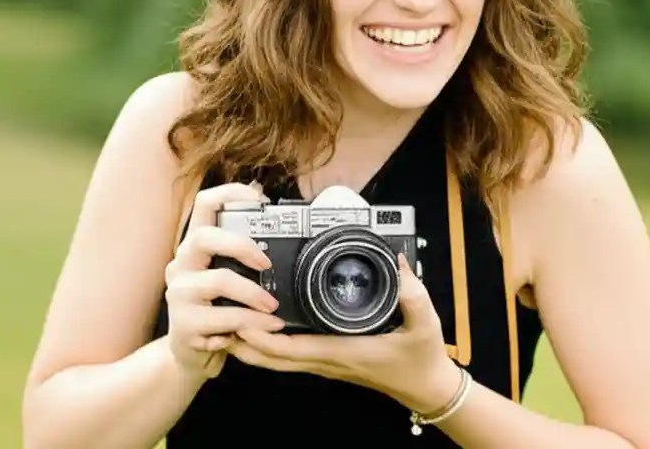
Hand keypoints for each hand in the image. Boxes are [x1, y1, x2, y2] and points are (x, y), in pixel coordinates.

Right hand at [163, 181, 285, 381]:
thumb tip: (265, 201)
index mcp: (195, 247)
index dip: (231, 193)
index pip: (205, 204)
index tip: (261, 200)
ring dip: (254, 293)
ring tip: (274, 308)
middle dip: (243, 245)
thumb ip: (242, 247)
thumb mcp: (228, 275)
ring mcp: (178, 295)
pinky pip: (226, 319)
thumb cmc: (217, 309)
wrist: (193, 356)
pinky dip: (252, 324)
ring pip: (220, 280)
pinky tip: (263, 328)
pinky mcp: (184, 325)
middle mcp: (181, 265)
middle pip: (205, 237)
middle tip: (268, 263)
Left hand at [227, 254, 464, 412]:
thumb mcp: (424, 323)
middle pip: (276, 359)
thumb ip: (412, 293)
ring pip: (280, 361)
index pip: (295, 349)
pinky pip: (292, 358)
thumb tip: (399, 263)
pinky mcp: (330, 361)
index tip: (243, 322)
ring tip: (230, 325)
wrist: (427, 387)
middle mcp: (329, 360)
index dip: (265, 339)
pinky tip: (261, 334)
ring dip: (253, 348)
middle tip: (222, 321)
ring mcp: (328, 364)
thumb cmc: (422, 358)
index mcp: (344, 351)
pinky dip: (271, 349)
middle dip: (245, 343)